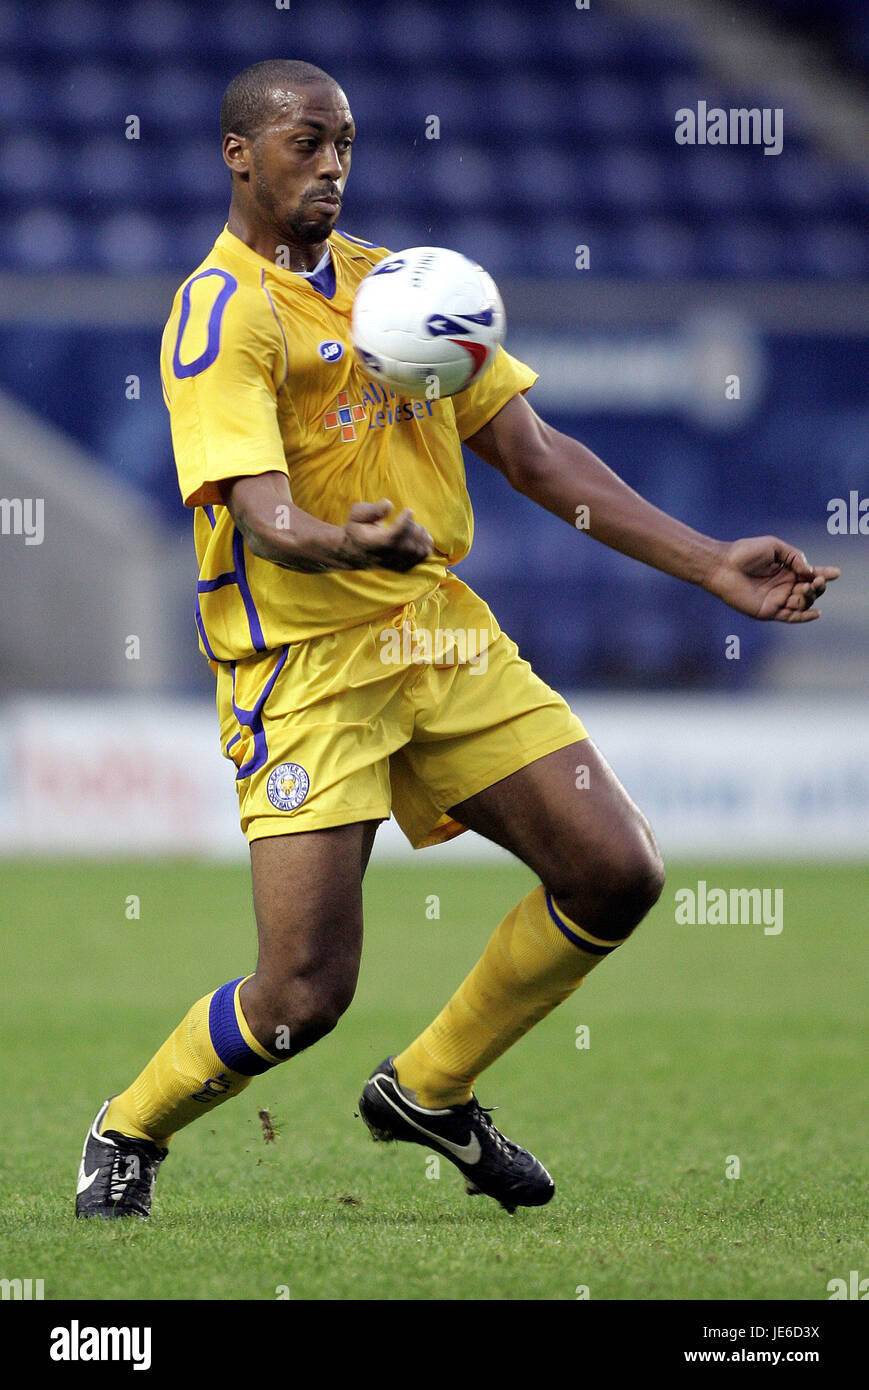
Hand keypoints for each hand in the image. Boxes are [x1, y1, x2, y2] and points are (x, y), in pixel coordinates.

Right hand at [342, 499, 433, 572]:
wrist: (354, 551)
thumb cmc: (357, 529)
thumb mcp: (357, 514)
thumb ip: (372, 509)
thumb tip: (389, 505)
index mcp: (372, 543)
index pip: (393, 536)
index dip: (405, 522)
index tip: (408, 511)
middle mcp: (384, 556)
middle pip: (408, 545)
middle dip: (413, 528)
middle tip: (409, 518)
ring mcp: (394, 563)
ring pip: (417, 552)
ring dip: (420, 536)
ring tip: (414, 526)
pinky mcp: (402, 566)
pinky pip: (420, 557)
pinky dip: (424, 544)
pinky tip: (419, 535)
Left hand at [704, 536, 839, 621]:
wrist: (723, 566)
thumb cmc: (745, 553)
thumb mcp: (774, 547)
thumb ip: (795, 557)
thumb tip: (810, 571)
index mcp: (788, 570)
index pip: (811, 574)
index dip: (824, 574)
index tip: (835, 573)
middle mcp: (785, 586)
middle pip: (811, 590)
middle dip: (817, 586)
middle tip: (815, 580)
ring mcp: (777, 599)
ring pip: (803, 603)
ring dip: (810, 597)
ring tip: (807, 588)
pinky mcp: (768, 611)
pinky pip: (790, 617)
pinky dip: (804, 616)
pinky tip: (815, 612)